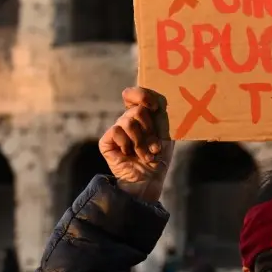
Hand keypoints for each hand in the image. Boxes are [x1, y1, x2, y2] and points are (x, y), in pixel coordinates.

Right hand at [99, 87, 174, 202]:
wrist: (149, 178)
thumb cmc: (159, 155)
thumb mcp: (166, 130)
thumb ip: (160, 111)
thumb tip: (152, 99)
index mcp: (141, 114)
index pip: (134, 93)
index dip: (142, 95)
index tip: (155, 108)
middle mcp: (127, 119)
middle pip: (138, 110)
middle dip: (150, 130)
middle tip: (154, 145)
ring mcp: (116, 129)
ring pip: (128, 122)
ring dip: (141, 142)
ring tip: (145, 154)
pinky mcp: (106, 141)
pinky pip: (117, 131)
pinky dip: (127, 145)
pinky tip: (129, 154)